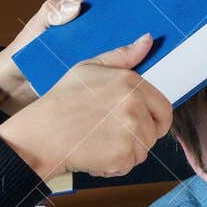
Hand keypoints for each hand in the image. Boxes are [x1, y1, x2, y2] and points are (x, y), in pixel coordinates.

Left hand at [0, 0, 151, 114]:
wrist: (20, 85)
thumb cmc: (25, 50)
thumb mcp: (36, 28)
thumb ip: (51, 14)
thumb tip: (76, 6)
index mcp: (77, 2)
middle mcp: (92, 18)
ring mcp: (98, 38)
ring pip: (126, 24)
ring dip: (145, 19)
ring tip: (169, 12)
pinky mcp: (100, 59)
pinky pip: (122, 52)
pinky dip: (137, 50)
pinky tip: (155, 51)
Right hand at [0, 34, 170, 180]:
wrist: (42, 134)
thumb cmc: (61, 101)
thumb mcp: (89, 67)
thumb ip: (122, 56)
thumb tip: (148, 40)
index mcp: (131, 82)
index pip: (164, 109)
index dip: (155, 121)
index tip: (141, 127)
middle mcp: (135, 104)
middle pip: (153, 133)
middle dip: (136, 138)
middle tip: (109, 136)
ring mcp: (130, 130)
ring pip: (141, 151)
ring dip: (123, 153)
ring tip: (98, 143)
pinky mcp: (122, 154)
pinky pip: (128, 165)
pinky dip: (113, 166)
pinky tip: (94, 155)